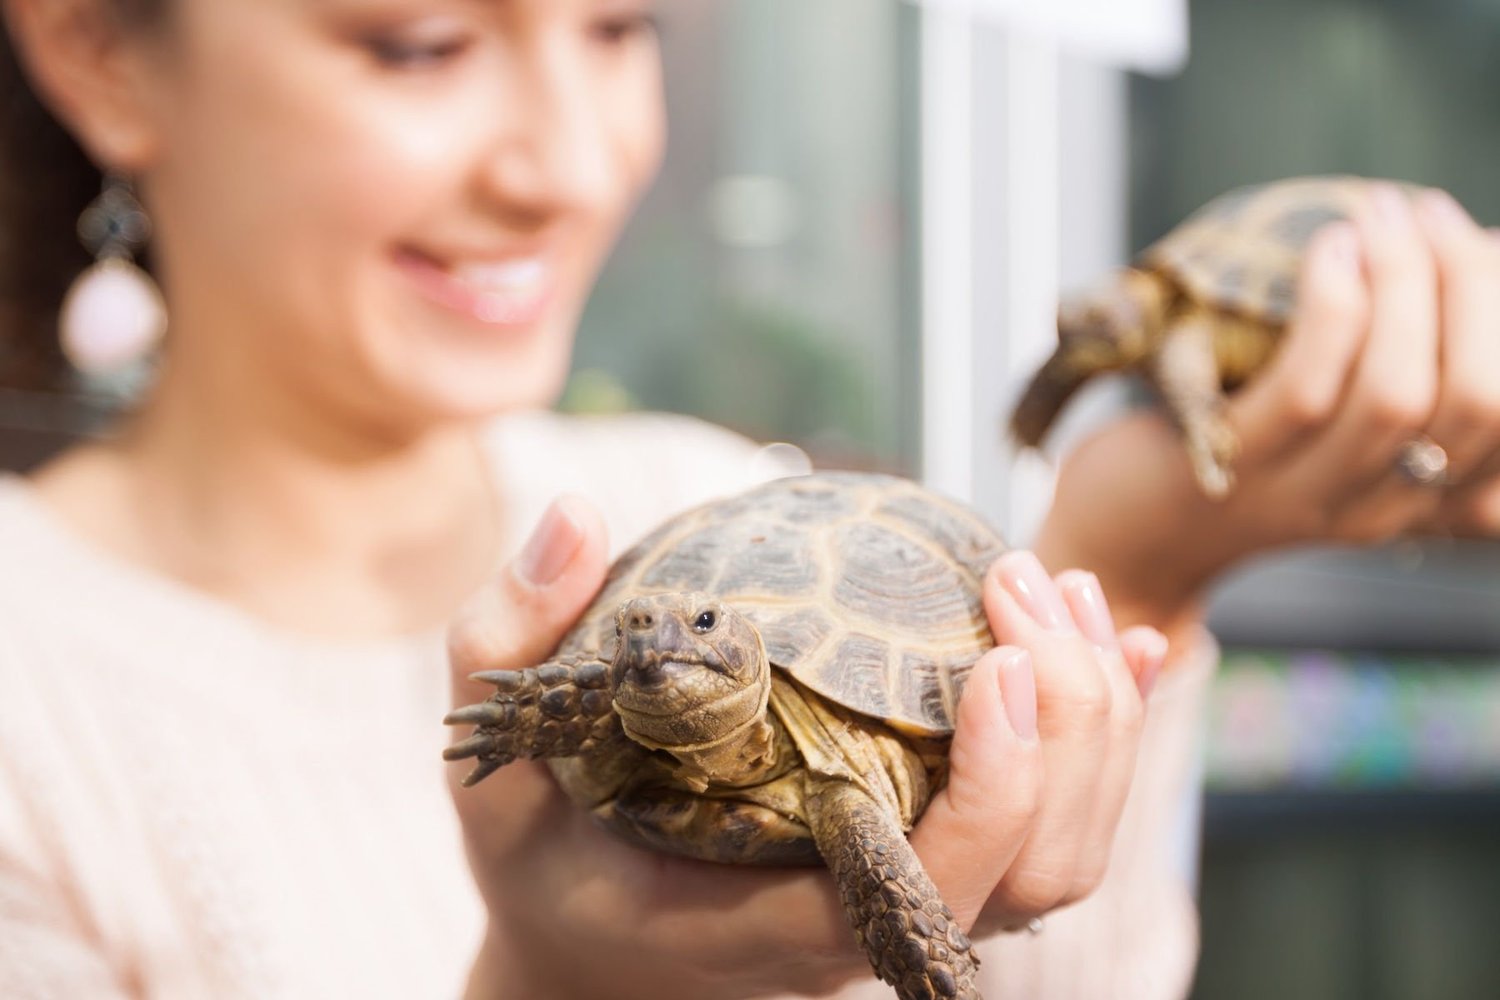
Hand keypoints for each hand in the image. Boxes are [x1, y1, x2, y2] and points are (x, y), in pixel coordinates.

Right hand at [446, 502, 1164, 998]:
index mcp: (782, 926)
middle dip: (1071, 725)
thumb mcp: (495, 769)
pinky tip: (1117, 638)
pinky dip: (1104, 730)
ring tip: (1055, 585)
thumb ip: (509, 644)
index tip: (996, 664)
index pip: (936, 887)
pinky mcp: (930, 859)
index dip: (998, 789)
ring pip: (1069, 847)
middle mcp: (873, 926)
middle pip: (1042, 867)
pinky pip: (1054, 817)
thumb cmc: (546, 862)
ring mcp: (915, 900)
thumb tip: (570, 515)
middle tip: (1015, 578)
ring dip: (1099, 719)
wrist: (595, 952)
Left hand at [1033, 184, 1499, 640]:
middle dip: (1471, 290)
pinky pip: (1306, 387)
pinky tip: (1330, 248)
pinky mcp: (1234, 469)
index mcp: (1426, 499)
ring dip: (1402, 285)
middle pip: (1478, 402)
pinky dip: (1332, 306)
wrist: (1127, 534)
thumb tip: (1468, 254)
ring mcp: (1305, 496)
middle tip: (1430, 212)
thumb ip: (1407, 370)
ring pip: (1397, 393)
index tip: (1485, 240)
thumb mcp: (1342, 426)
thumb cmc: (1244, 448)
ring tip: (1382, 214)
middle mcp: (1380, 510)